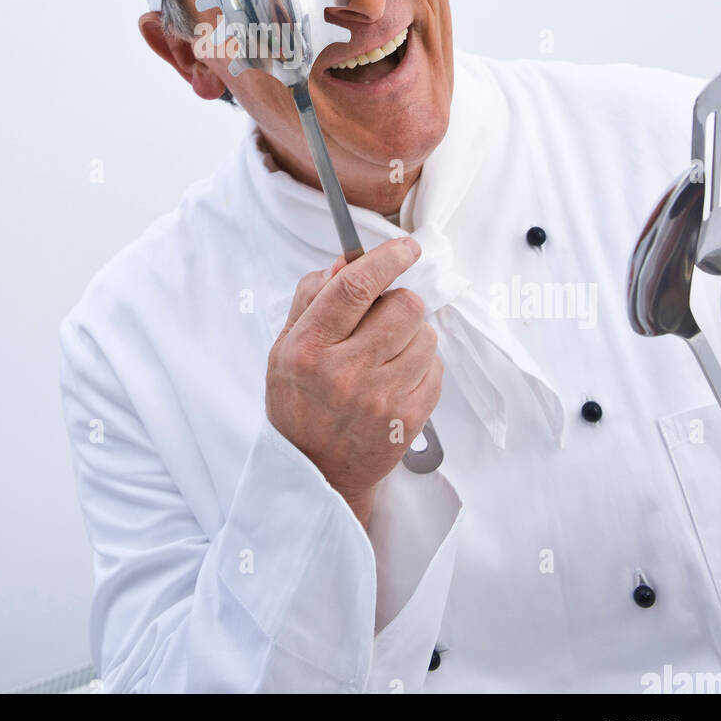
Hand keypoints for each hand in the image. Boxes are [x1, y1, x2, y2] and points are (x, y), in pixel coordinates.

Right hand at [265, 237, 442, 528]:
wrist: (316, 473)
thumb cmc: (298, 404)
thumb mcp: (284, 347)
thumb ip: (312, 297)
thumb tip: (347, 260)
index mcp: (309, 347)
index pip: (355, 287)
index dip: (387, 258)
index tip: (407, 247)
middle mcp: (344, 371)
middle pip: (403, 306)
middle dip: (399, 302)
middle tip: (385, 317)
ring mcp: (380, 398)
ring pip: (426, 336)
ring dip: (412, 336)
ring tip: (388, 354)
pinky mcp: (408, 420)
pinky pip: (436, 369)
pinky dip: (422, 366)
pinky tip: (398, 378)